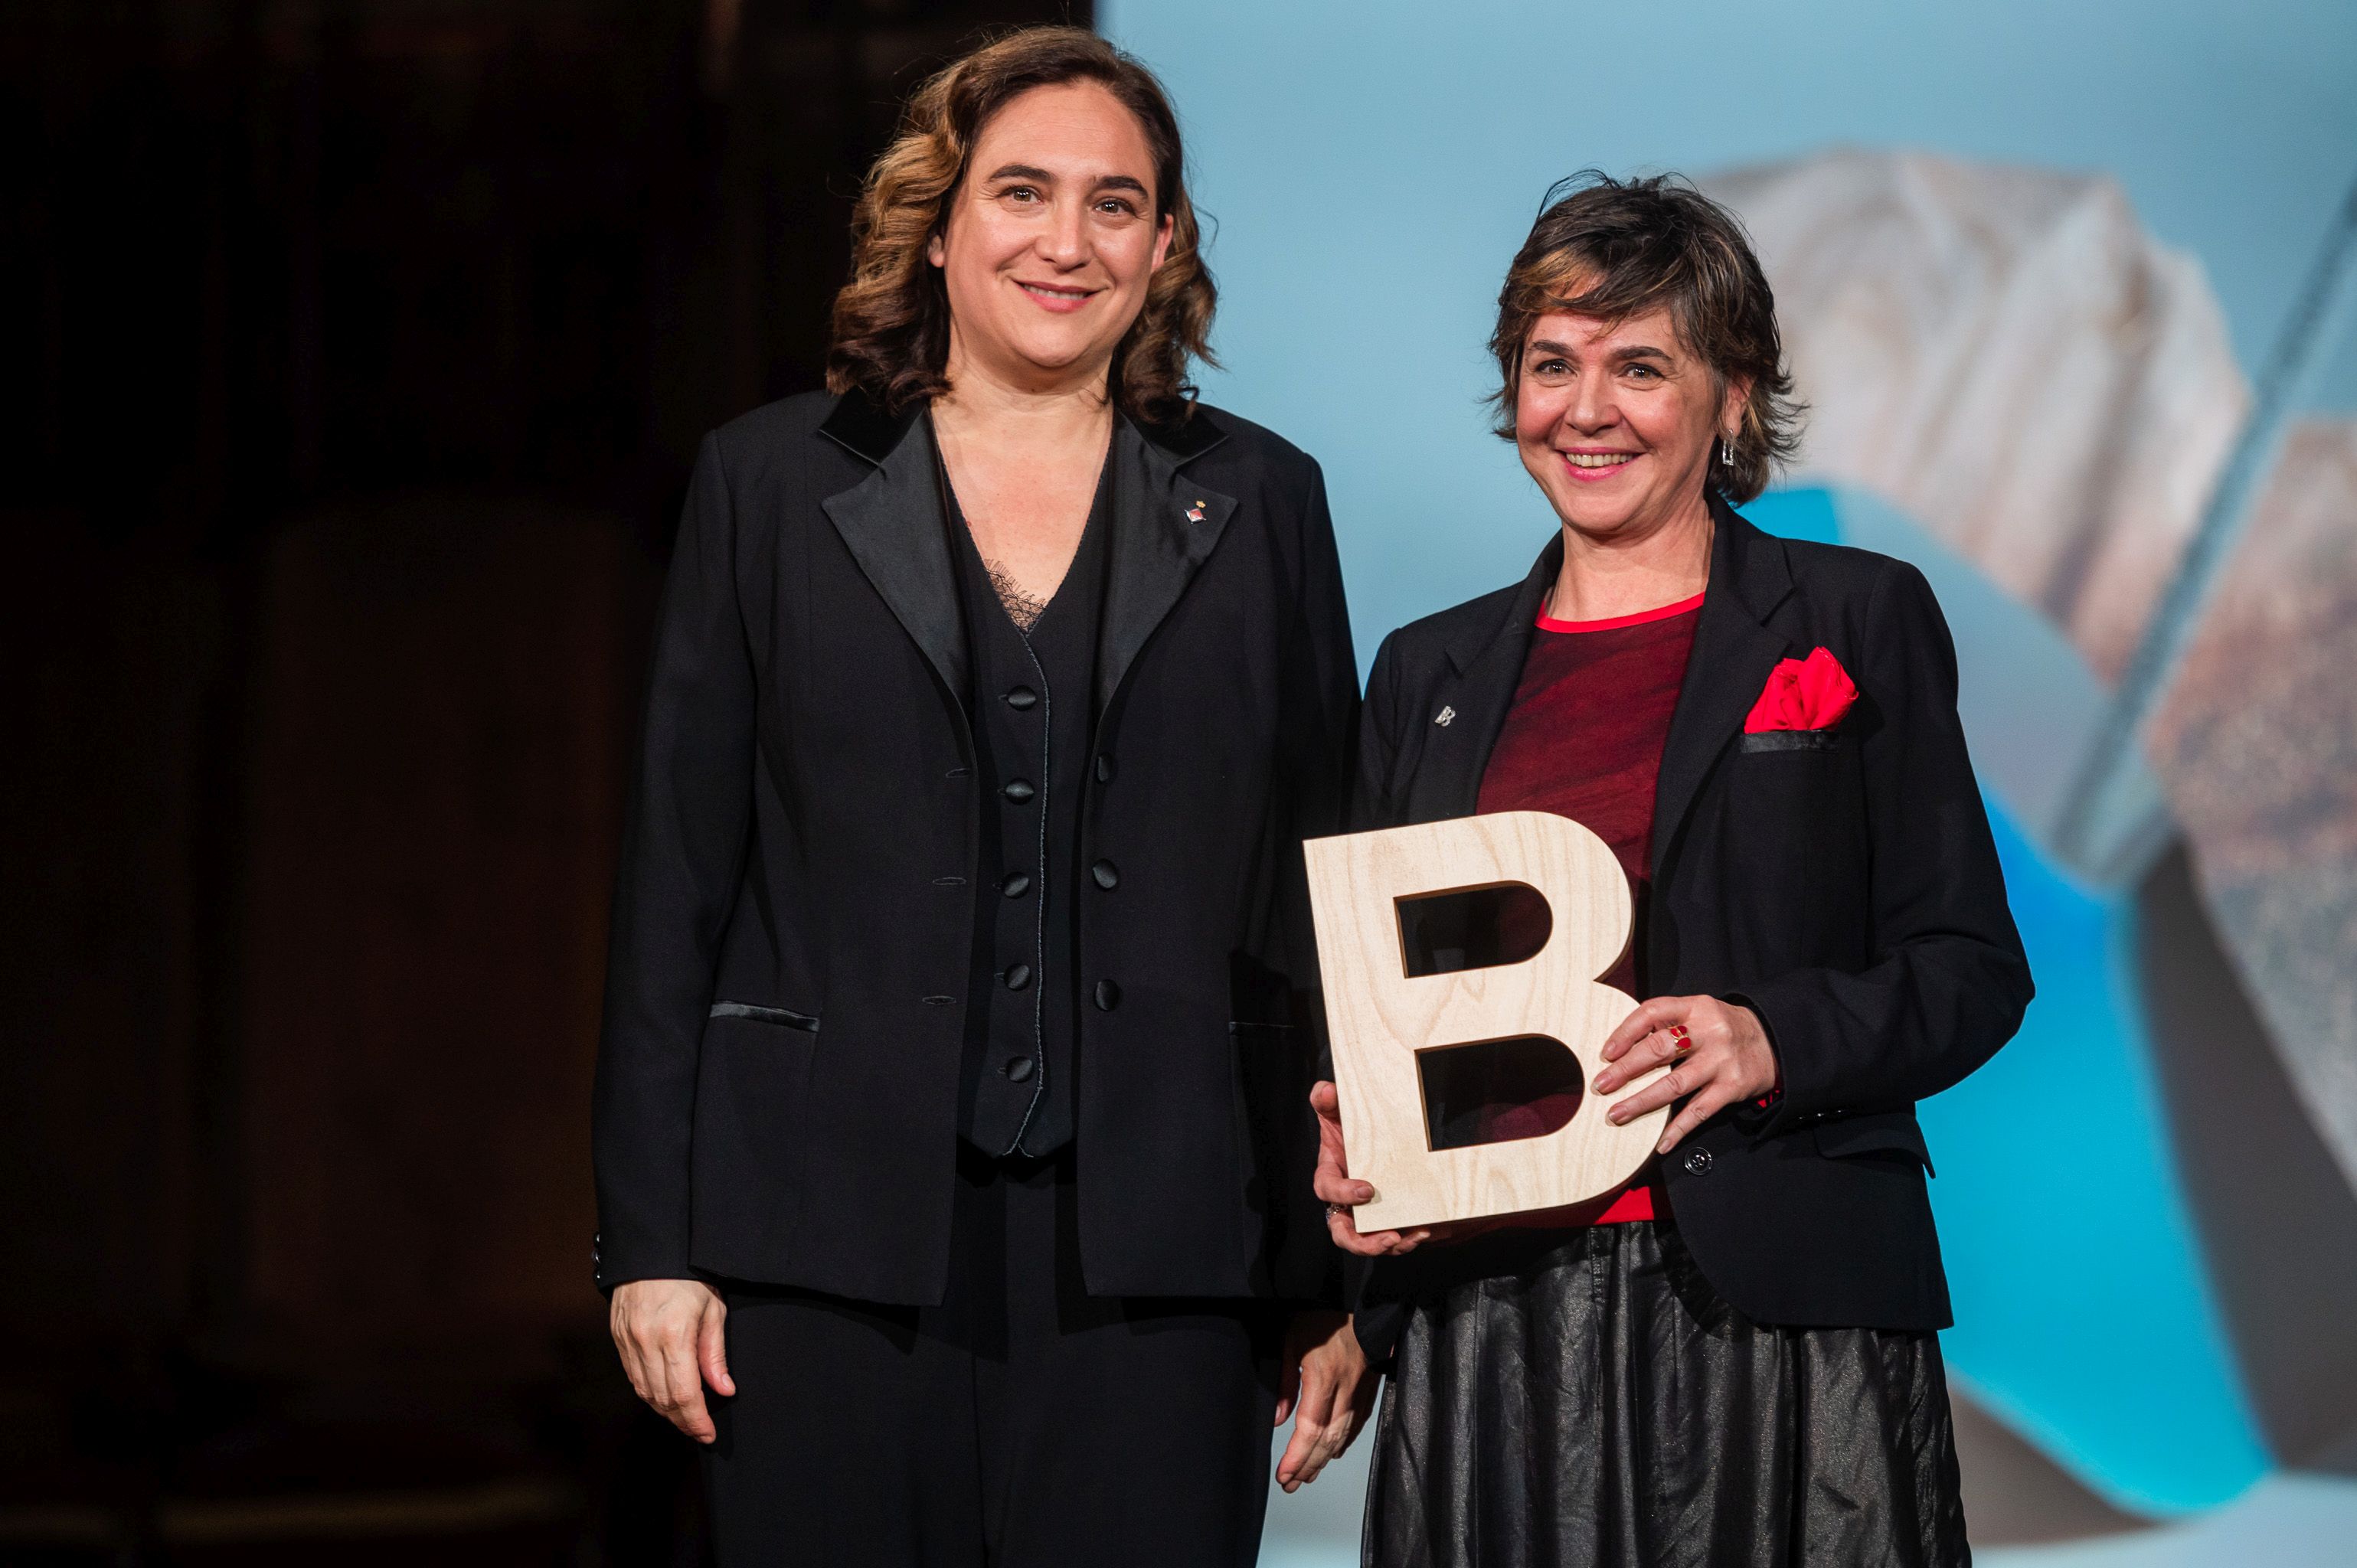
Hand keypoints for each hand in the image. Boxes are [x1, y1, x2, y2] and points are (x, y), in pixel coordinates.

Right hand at [610, 1278, 734, 1442]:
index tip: (708, 1434)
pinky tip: (664, 1394)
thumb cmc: (689, 1276)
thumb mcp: (713, 1309)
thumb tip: (724, 1390)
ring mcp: (627, 1341)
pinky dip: (649, 1391)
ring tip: (685, 1417)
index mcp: (674, 1335)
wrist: (651, 1249)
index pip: (684, 1394)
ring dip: (665, 1410)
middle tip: (700, 1430)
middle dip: (682, 1420)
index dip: (696, 1420)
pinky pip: (632, 1376)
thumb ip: (715, 1353)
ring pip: (644, 1392)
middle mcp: (645, 1342)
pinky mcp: (617, 1337)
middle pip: (662, 1399)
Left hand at [1273, 1310, 1377, 1490]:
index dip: (1297, 1456)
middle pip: (1328, 1439)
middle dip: (1308, 1466)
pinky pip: (1358, 1424)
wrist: (1362, 1303)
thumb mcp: (1291, 1341)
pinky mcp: (1369, 1389)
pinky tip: (1333, 1454)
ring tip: (1306, 1475)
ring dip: (1324, 1460)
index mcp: (1323, 1376)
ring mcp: (1361, 1390)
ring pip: (1344, 1436)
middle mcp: (1345, 1388)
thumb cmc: (1322, 1317)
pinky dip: (1344, 1443)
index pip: (1310, 1428)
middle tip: (1290, 1484)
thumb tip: (1279, 1420)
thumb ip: (1286, 1382)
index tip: (1284, 1475)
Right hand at [1310, 1081, 1434, 1256]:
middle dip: (1365, 1243)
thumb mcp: (1338, 1109)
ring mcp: (1367, 1215)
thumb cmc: (1351, 1125)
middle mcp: (1346, 1203)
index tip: (1366, 1189)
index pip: (1327, 1190)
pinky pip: (1396, 1237)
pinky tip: (1428, 1229)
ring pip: (1372, 1241)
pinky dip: (1411, 1237)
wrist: (1378, 1133)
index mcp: (1331, 1176)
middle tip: (1389, 1237)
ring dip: (1392, 1245)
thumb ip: (1326, 1099)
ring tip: (1415, 1236)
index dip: (1343, 1194)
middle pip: (1344, 1234)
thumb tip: (1326, 1090)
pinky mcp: (1389, 1219)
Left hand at [1594, 995, 1777, 1152]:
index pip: (1652, 1013)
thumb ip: (1666, 1023)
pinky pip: (1700, 1111)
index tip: (1605, 1053)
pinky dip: (1678, 1129)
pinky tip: (1661, 1143)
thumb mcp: (1698, 1012)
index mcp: (1695, 1007)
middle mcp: (1709, 1032)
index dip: (1625, 1032)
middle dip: (1625, 1069)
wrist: (1772, 1041)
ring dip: (1641, 1102)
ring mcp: (1722, 1061)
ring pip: (1674, 1084)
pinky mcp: (1732, 1087)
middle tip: (1601, 1085)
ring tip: (1617, 1114)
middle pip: (1659, 1049)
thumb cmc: (1722, 1028)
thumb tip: (1620, 1048)